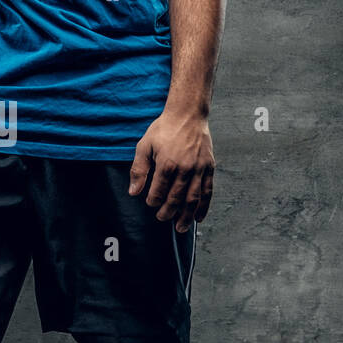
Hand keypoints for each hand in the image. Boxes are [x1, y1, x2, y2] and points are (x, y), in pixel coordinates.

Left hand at [127, 111, 214, 231]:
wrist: (188, 114)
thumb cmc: (164, 129)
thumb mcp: (144, 145)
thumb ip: (139, 170)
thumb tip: (133, 192)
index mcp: (167, 164)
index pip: (158, 192)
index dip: (153, 201)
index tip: (151, 204)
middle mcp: (185, 169)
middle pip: (176, 199)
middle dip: (168, 212)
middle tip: (162, 219)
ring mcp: (199, 169)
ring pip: (193, 199)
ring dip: (186, 216)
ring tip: (181, 228)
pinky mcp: (209, 167)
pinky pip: (207, 191)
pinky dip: (204, 206)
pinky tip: (199, 217)